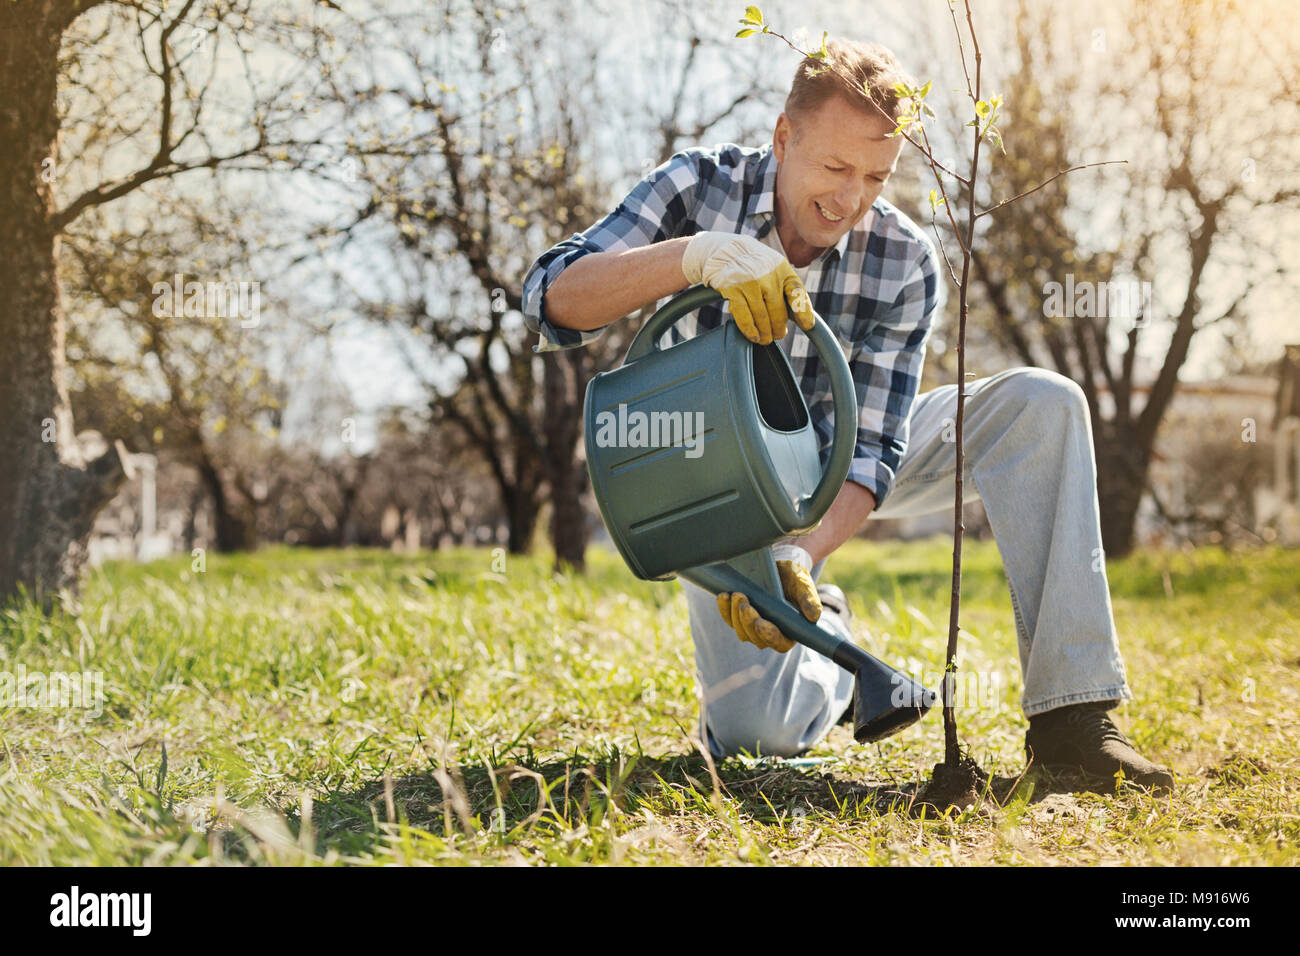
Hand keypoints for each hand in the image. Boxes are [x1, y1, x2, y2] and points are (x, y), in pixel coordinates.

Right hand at [682, 232, 815, 344]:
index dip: (803, 311)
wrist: (726, 252)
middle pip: (778, 311)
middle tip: (777, 335)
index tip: (807, 326)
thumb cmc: (756, 266)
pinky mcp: (733, 289)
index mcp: (782, 270)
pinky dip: (750, 330)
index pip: (797, 293)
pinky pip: (744, 316)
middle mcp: (768, 275)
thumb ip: (787, 289)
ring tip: (765, 339)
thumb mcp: (776, 270)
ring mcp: (750, 282)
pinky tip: (753, 336)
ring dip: (765, 333)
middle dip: (779, 328)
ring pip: (761, 317)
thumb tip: (802, 318)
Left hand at [715, 544, 821, 652]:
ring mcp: (752, 626)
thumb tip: (814, 616)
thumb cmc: (795, 579)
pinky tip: (724, 596)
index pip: (778, 642)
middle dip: (747, 621)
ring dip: (735, 615)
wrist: (780, 567)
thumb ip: (809, 601)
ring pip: (740, 630)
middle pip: (755, 637)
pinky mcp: (740, 616)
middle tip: (745, 602)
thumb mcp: (804, 586)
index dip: (768, 636)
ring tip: (737, 595)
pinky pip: (729, 618)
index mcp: (789, 632)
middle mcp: (769, 633)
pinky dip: (724, 609)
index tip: (760, 622)